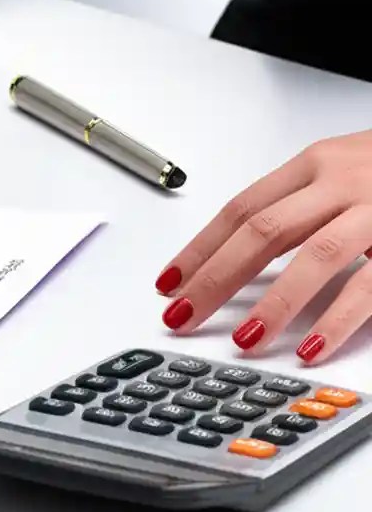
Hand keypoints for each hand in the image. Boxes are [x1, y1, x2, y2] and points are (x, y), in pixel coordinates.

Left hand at [155, 130, 371, 364]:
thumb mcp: (342, 171)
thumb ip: (297, 207)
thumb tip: (236, 255)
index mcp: (315, 165)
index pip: (241, 209)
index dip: (200, 248)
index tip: (168, 283)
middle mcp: (342, 181)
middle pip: (263, 232)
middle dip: (215, 278)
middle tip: (182, 316)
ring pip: (316, 256)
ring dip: (273, 303)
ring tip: (243, 340)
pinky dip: (337, 318)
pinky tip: (309, 346)